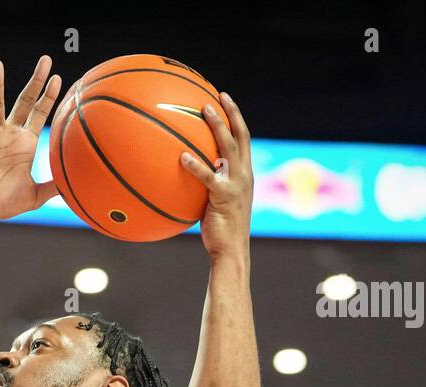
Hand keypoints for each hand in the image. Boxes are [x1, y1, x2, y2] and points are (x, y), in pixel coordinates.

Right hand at [0, 56, 60, 221]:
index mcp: (25, 142)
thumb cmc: (4, 202)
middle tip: (46, 60)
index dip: (49, 96)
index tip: (58, 77)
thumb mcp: (35, 196)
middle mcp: (9, 133)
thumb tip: (78, 188)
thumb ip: (53, 187)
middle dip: (35, 81)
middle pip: (24, 100)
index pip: (39, 113)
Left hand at [180, 92, 252, 260]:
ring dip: (217, 127)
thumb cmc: (220, 230)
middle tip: (216, 96)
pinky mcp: (224, 196)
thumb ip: (208, 186)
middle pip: (239, 136)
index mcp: (244, 174)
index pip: (243, 139)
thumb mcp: (216, 203)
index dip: (235, 118)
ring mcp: (236, 184)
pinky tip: (181, 156)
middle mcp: (244, 175)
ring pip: (228, 148)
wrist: (231, 251)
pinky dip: (195, 165)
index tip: (225, 99)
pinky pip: (208, 176)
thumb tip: (185, 174)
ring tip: (203, 110)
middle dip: (230, 114)